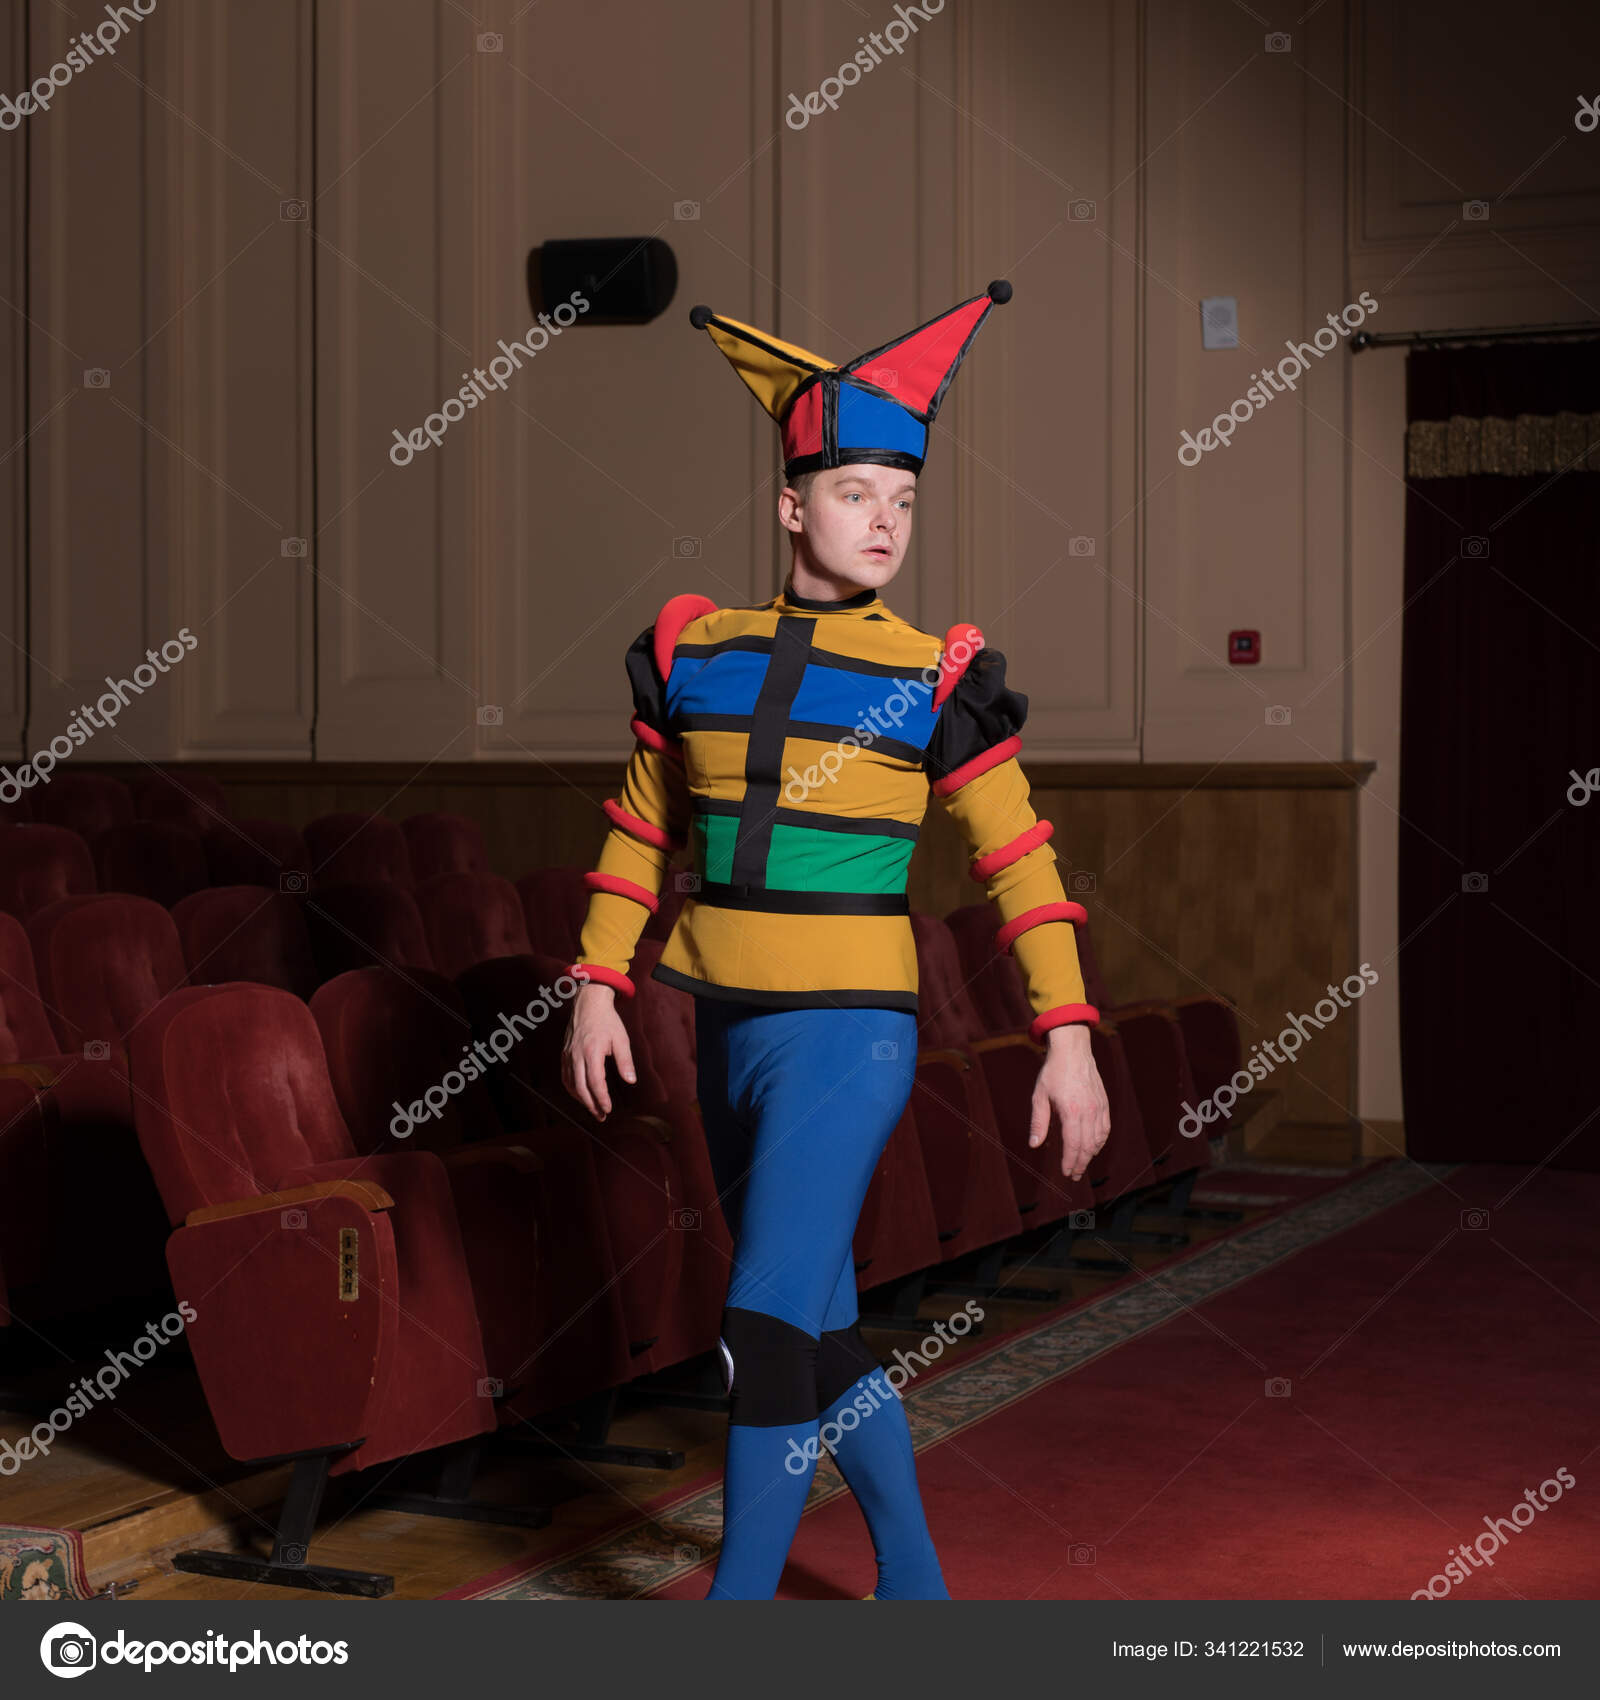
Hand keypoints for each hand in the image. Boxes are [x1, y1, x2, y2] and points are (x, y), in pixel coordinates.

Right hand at [562, 982, 636, 1120]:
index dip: (602, 1099)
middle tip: (601, 1116)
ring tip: (594, 1108)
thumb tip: (631, 1081)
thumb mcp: (621, 1040)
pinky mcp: (564, 1054)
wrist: (589, 1004)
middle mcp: (576, 1055)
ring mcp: (568, 1055)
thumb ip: (626, 1062)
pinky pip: (565, 1077)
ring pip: (571, 1085)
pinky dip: (572, 1089)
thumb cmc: (607, 1021)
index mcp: (592, 1052)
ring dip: (582, 1100)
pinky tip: (581, 1095)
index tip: (608, 1109)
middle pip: (581, 1088)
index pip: (595, 1083)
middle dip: (591, 1105)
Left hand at [1028, 1023, 1109, 1180]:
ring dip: (1091, 1154)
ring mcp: (1098, 1107)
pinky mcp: (1103, 1103)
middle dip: (1081, 1163)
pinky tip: (1094, 1147)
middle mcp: (1088, 1111)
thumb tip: (1034, 1145)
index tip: (1066, 1172)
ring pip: (1098, 1139)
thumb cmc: (1053, 1072)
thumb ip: (1038, 1122)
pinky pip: (1105, 1128)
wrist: (1072, 1050)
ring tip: (1081, 1164)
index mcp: (1071, 1111)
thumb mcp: (1039, 1096)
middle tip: (1073, 1175)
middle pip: (1088, 1146)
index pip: (1073, 1144)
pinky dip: (1100, 1141)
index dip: (1070, 1161)